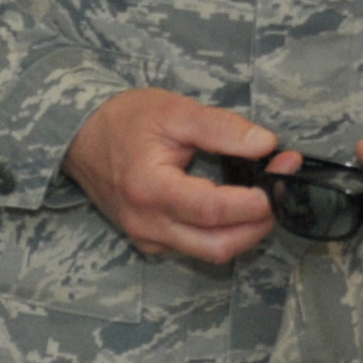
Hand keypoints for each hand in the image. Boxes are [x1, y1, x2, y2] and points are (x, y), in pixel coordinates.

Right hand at [67, 90, 281, 267]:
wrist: (80, 136)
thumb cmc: (126, 119)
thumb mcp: (175, 110)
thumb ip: (221, 128)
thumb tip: (266, 144)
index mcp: (149, 189)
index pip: (212, 211)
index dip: (254, 201)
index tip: (282, 175)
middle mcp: (146, 223)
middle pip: (217, 245)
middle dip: (259, 223)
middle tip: (281, 189)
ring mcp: (147, 238)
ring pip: (210, 252)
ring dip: (246, 231)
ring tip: (265, 195)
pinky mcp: (150, 241)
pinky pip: (196, 248)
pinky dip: (224, 233)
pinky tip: (237, 207)